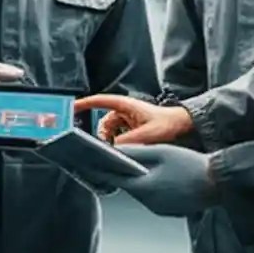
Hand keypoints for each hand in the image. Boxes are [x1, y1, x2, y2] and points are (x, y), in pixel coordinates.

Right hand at [75, 94, 192, 144]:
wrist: (182, 125)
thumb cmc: (167, 123)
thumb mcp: (146, 133)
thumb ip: (128, 141)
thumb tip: (112, 149)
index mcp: (125, 105)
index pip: (99, 101)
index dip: (84, 104)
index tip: (71, 108)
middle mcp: (124, 110)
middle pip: (103, 122)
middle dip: (102, 135)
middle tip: (104, 148)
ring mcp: (128, 119)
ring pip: (110, 131)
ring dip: (111, 141)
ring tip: (117, 151)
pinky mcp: (132, 127)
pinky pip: (118, 135)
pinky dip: (118, 143)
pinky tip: (123, 151)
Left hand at [111, 144, 216, 217]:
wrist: (219, 182)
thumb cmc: (192, 165)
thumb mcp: (161, 152)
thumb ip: (137, 151)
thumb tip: (117, 150)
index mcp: (145, 188)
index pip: (115, 179)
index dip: (101, 170)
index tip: (89, 163)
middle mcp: (150, 203)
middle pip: (129, 186)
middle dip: (124, 173)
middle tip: (116, 159)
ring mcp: (160, 209)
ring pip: (142, 192)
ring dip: (140, 180)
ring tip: (143, 165)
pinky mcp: (170, 211)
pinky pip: (155, 198)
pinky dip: (153, 187)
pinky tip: (161, 176)